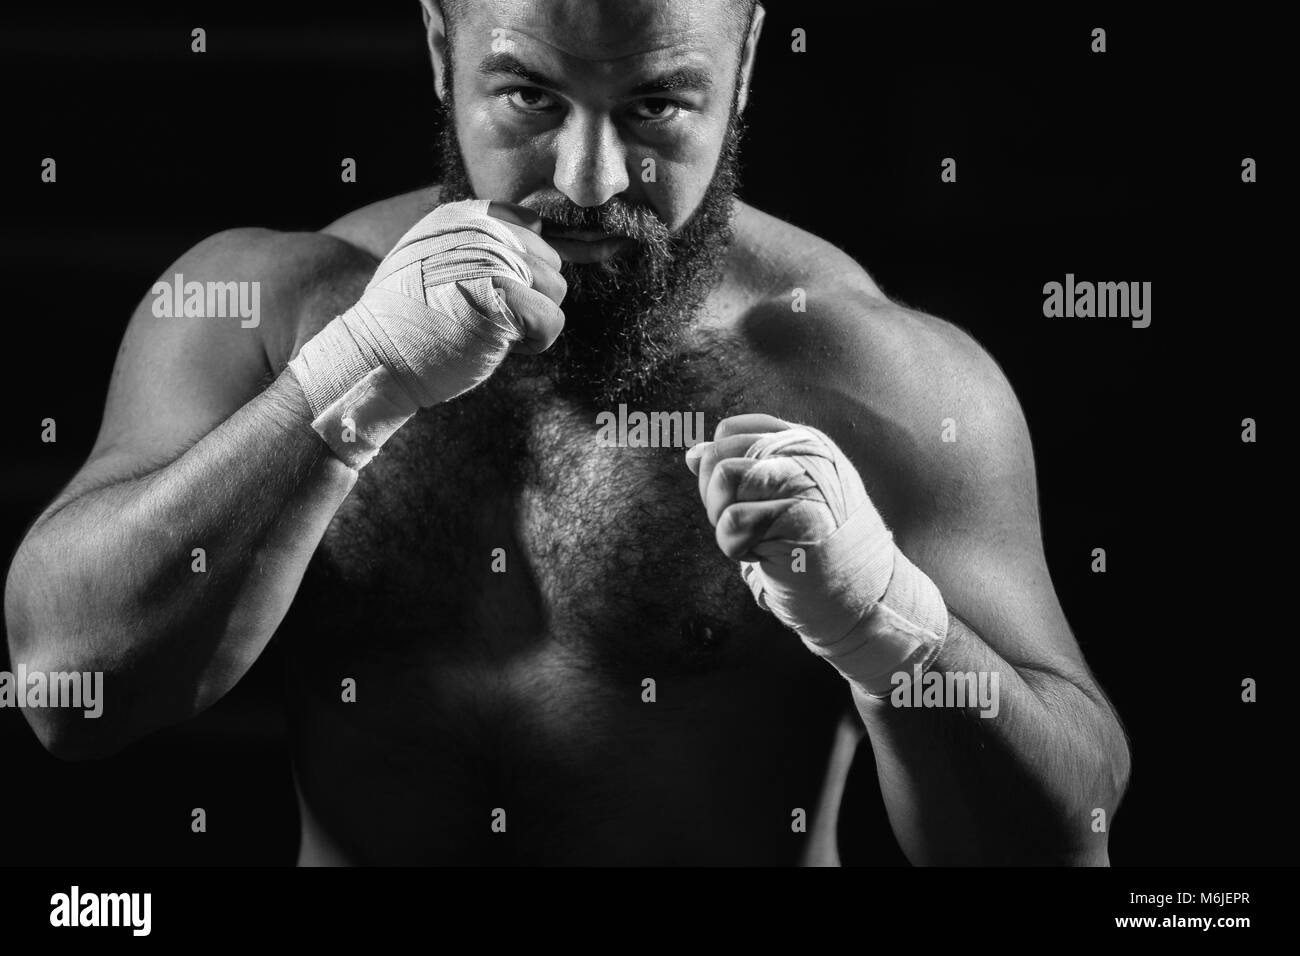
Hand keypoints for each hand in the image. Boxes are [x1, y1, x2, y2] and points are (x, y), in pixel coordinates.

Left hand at [685, 414, 892, 644]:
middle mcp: (807, 451)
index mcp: (802, 442)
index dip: (717, 467)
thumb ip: (738, 470)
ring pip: (724, 478)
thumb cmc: (814, 549)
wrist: (863, 595)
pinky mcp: (801, 514)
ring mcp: (807, 479)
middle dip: (715, 497)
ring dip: (724, 522)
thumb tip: (692, 452)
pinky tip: (767, 556)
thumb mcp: (777, 499)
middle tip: (747, 528)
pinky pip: (733, 520)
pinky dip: (736, 547)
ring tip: (758, 540)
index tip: (741, 501)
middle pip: (720, 453)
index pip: (730, 430)